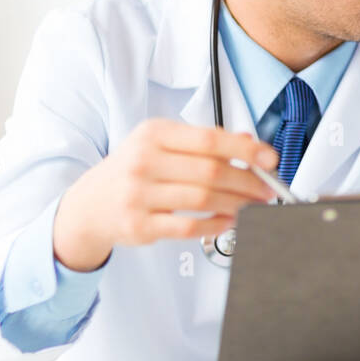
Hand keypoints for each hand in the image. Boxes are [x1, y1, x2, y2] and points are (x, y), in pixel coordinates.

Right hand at [52, 119, 279, 270]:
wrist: (89, 205)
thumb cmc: (132, 171)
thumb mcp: (161, 145)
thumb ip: (204, 143)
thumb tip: (250, 143)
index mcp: (153, 134)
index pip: (209, 139)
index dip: (245, 149)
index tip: (270, 159)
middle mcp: (143, 161)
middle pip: (210, 170)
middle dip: (247, 181)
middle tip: (267, 189)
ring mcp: (138, 194)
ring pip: (203, 199)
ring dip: (237, 204)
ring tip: (254, 206)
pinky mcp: (139, 224)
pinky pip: (188, 226)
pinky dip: (216, 225)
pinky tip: (230, 222)